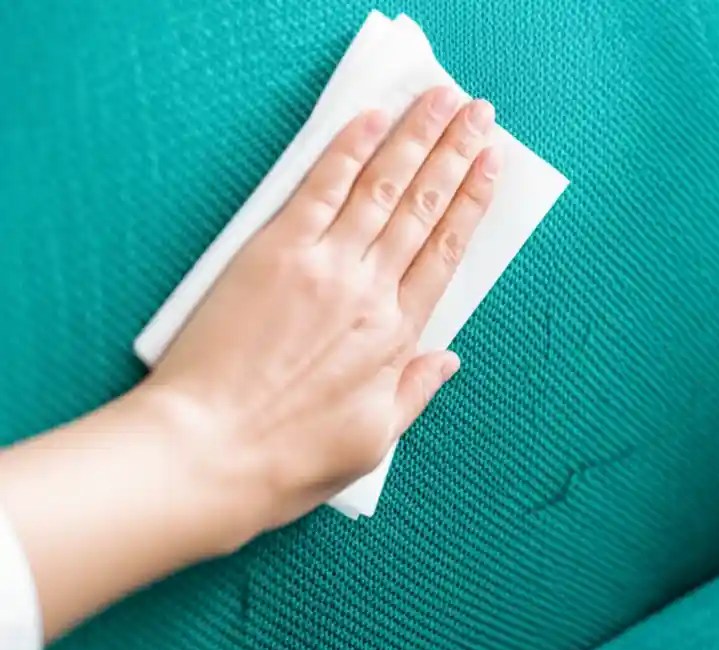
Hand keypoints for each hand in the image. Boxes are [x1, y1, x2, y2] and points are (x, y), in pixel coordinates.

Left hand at [143, 86, 501, 532]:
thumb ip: (414, 391)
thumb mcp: (372, 440)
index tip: (491, 164)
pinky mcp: (273, 253)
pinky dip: (347, 152)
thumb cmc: (285, 459)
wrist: (207, 454)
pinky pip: (321, 189)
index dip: (472, 201)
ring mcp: (322, 266)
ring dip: (415, 138)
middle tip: (478, 112)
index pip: (446, 251)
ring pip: (382, 188)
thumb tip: (448, 359)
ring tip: (440, 101)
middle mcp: (368, 292)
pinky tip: (372, 123)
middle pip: (423, 208)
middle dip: (456, 153)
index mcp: (396, 337)